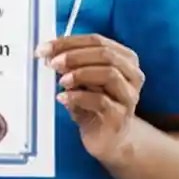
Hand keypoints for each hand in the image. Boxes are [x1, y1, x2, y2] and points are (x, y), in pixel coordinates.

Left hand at [37, 34, 144, 161]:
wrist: (107, 138)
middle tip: (52, 62)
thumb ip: (70, 62)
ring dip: (80, 74)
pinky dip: (78, 97)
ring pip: (109, 74)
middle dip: (75, 55)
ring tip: (61, 81)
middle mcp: (132, 75)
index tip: (45, 48)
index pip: (98, 41)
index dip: (70, 42)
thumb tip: (48, 50)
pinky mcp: (120, 117)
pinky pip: (101, 101)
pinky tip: (63, 98)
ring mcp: (129, 96)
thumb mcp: (81, 78)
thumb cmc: (93, 103)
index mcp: (125, 59)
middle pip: (106, 55)